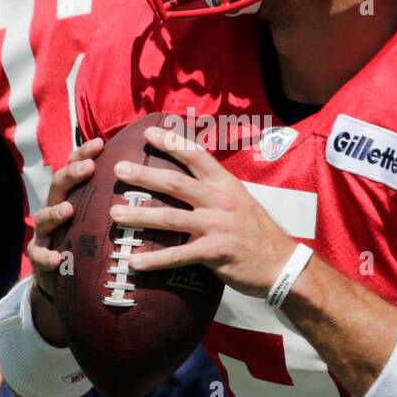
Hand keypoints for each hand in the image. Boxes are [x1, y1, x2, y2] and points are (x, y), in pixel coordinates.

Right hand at [27, 137, 104, 337]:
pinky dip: (45, 256)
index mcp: (72, 195)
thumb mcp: (100, 215)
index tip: (101, 143)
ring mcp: (44, 232)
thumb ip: (117, 198)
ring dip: (54, 213)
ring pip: (43, 218)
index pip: (75, 167)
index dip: (85, 154)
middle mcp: (55, 208)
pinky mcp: (39, 256)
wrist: (62, 275)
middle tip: (88, 168)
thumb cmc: (89, 238)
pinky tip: (57, 259)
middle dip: (71, 174)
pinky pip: (38, 255)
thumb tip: (153, 176)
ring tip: (68, 210)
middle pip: (58, 186)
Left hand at [109, 125, 296, 297]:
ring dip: (139, 215)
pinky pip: (178, 255)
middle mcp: (220, 201)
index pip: (196, 156)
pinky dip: (154, 259)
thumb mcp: (241, 201)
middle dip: (144, 174)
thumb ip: (215, 190)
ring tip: (114, 214)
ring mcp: (217, 226)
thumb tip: (187, 181)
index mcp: (226, 184)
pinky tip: (133, 261)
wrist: (282, 264)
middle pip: (175, 182)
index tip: (149, 133)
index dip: (171, 142)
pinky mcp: (215, 252)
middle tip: (118, 169)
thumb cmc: (257, 233)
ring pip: (170, 217)